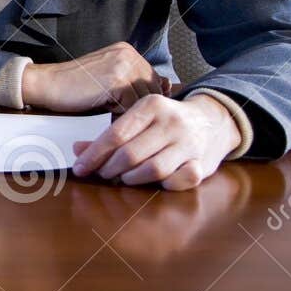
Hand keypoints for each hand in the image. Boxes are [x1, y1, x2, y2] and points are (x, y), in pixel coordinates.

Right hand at [21, 42, 169, 112]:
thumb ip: (131, 81)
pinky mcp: (116, 80)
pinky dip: (120, 114)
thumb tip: (166, 88)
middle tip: (119, 115)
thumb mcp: (107, 78)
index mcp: (127, 51)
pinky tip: (105, 112)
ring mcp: (123, 65)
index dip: (142, 98)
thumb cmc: (74, 86)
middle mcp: (128, 54)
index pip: (152, 79)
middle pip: (151, 89)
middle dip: (138, 106)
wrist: (47, 84)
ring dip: (129, 112)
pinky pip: (131, 106)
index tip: (129, 108)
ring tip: (111, 113)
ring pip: (142, 99)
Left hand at [70, 93, 241, 189]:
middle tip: (102, 174)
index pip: (116, 134)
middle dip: (110, 169)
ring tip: (123, 178)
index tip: (80, 168)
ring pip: (153, 169)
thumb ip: (110, 135)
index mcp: (151, 106)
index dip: (94, 155)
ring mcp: (190, 144)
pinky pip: (179, 181)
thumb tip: (77, 150)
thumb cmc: (165, 122)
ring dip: (132, 179)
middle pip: (131, 154)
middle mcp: (172, 122)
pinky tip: (153, 182)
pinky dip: (162, 185)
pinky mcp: (203, 163)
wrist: (213, 120)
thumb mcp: (140, 120)